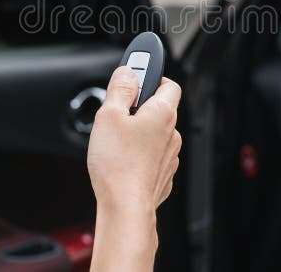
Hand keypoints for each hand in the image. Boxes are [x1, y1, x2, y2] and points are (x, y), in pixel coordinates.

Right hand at [88, 67, 181, 211]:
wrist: (125, 207)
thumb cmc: (117, 164)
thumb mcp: (109, 115)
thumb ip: (120, 89)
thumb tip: (127, 73)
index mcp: (162, 113)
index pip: (168, 83)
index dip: (151, 76)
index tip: (134, 76)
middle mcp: (171, 133)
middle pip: (160, 108)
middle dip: (140, 107)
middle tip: (117, 111)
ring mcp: (169, 156)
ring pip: (156, 133)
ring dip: (140, 131)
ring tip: (117, 140)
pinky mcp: (163, 174)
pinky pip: (153, 155)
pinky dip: (141, 153)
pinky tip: (123, 160)